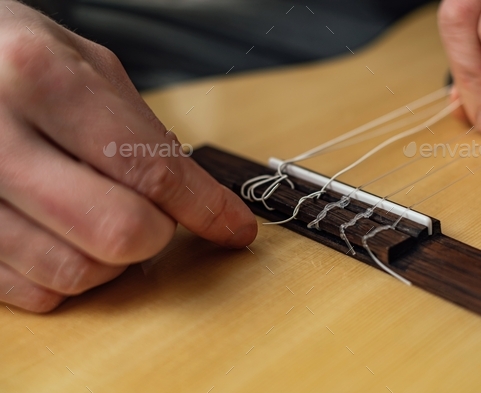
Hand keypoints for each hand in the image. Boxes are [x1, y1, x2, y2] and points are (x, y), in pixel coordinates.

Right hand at [0, 1, 256, 311]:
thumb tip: (192, 195)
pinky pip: (32, 291)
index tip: (234, 227)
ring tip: (102, 216)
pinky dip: (66, 275)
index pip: (150, 169)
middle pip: (118, 232)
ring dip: (111, 258)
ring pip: (74, 272)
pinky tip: (64, 236)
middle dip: (156, 234)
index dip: (205, 207)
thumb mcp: (86, 65)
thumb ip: (140, 129)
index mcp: (40, 80)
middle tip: (156, 216)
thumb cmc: (17, 59)